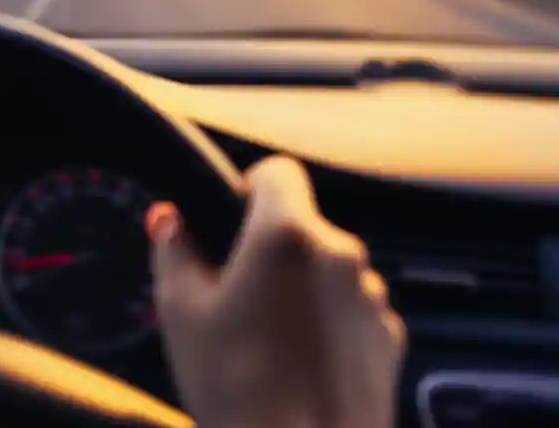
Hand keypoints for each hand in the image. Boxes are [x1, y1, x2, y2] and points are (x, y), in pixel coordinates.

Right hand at [148, 156, 404, 427]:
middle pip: (303, 226)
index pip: (278, 171)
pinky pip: (353, 311)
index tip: (232, 221)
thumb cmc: (235, 386)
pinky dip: (331, 325)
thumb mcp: (181, 313)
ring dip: (303, 289)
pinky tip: (302, 365)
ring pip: (329, 270)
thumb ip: (173, 251)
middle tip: (237, 296)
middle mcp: (340, 253)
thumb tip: (167, 218)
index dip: (251, 188)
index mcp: (286, 234)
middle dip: (272, 250)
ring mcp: (372, 296)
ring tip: (269, 340)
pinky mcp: (390, 338)